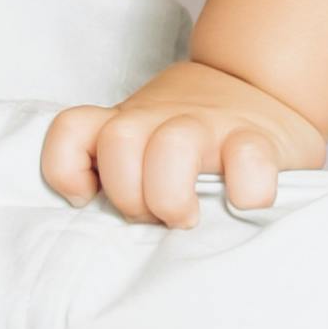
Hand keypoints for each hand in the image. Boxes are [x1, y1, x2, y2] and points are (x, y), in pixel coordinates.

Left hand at [40, 59, 327, 224]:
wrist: (259, 86)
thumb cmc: (195, 137)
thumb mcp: (147, 142)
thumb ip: (122, 175)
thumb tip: (106, 241)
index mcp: (128, 123)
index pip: (72, 127)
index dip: (67, 168)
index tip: (88, 197)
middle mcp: (162, 119)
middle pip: (119, 141)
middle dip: (128, 194)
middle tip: (152, 217)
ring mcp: (210, 124)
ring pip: (172, 146)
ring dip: (172, 195)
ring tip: (187, 220)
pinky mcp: (259, 136)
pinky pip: (248, 157)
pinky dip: (245, 189)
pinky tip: (243, 204)